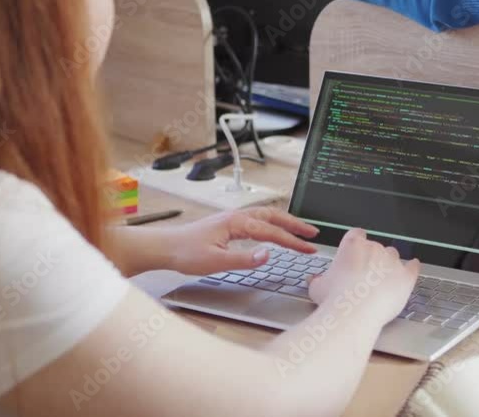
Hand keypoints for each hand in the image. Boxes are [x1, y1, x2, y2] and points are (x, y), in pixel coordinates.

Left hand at [165, 208, 318, 274]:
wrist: (165, 247)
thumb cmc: (185, 253)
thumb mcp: (215, 262)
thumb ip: (244, 259)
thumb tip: (268, 255)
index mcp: (236, 223)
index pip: (272, 231)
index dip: (292, 241)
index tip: (308, 248)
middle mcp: (237, 217)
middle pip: (274, 216)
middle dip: (295, 225)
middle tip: (313, 234)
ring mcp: (232, 219)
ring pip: (266, 216)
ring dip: (285, 222)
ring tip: (300, 231)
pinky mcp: (228, 224)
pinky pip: (257, 220)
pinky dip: (272, 223)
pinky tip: (274, 230)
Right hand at [309, 229, 419, 322]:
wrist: (355, 314)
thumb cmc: (335, 299)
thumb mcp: (317, 288)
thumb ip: (318, 280)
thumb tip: (315, 280)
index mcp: (352, 245)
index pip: (357, 235)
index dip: (356, 244)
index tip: (355, 252)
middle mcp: (374, 248)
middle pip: (376, 246)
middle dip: (372, 258)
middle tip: (364, 276)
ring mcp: (392, 262)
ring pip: (393, 255)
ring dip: (388, 264)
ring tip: (382, 278)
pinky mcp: (405, 277)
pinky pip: (412, 267)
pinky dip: (412, 266)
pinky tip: (412, 266)